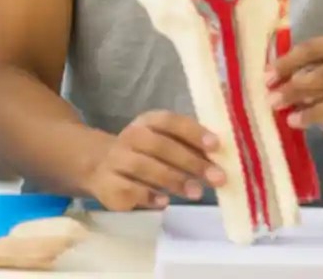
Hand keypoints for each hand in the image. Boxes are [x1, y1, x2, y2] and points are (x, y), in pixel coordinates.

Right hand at [83, 110, 227, 210]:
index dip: (193, 132)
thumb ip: (189, 145)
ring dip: (174, 180)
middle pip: (160, 146)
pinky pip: (129, 189)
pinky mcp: (107, 185)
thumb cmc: (146, 153)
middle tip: (217, 177)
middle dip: (191, 161)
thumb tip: (222, 155)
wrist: (100, 165)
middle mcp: (130, 137)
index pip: (170, 121)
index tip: (216, 145)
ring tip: (197, 193)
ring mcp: (116, 160)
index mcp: (148, 122)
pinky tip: (164, 202)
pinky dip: (148, 196)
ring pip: (145, 167)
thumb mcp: (164, 141)